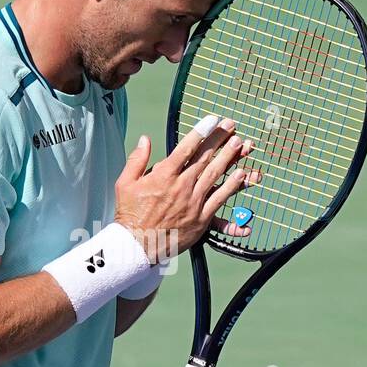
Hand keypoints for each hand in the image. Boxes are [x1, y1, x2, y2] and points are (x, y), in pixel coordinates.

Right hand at [114, 115, 260, 263]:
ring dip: (230, 158)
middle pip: (205, 158)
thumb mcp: (125, 183)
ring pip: (216, 175)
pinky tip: (242, 175)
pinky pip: (221, 200)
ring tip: (241, 144)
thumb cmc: (130, 215)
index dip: (201, 132)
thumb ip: (137, 159)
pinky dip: (232, 187)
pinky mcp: (201, 219)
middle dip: (220, 139)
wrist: (136, 246)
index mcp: (163, 175)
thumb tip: (145, 139)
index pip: (186, 148)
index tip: (212, 120)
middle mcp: (181, 186)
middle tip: (231, 125)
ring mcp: (193, 202)